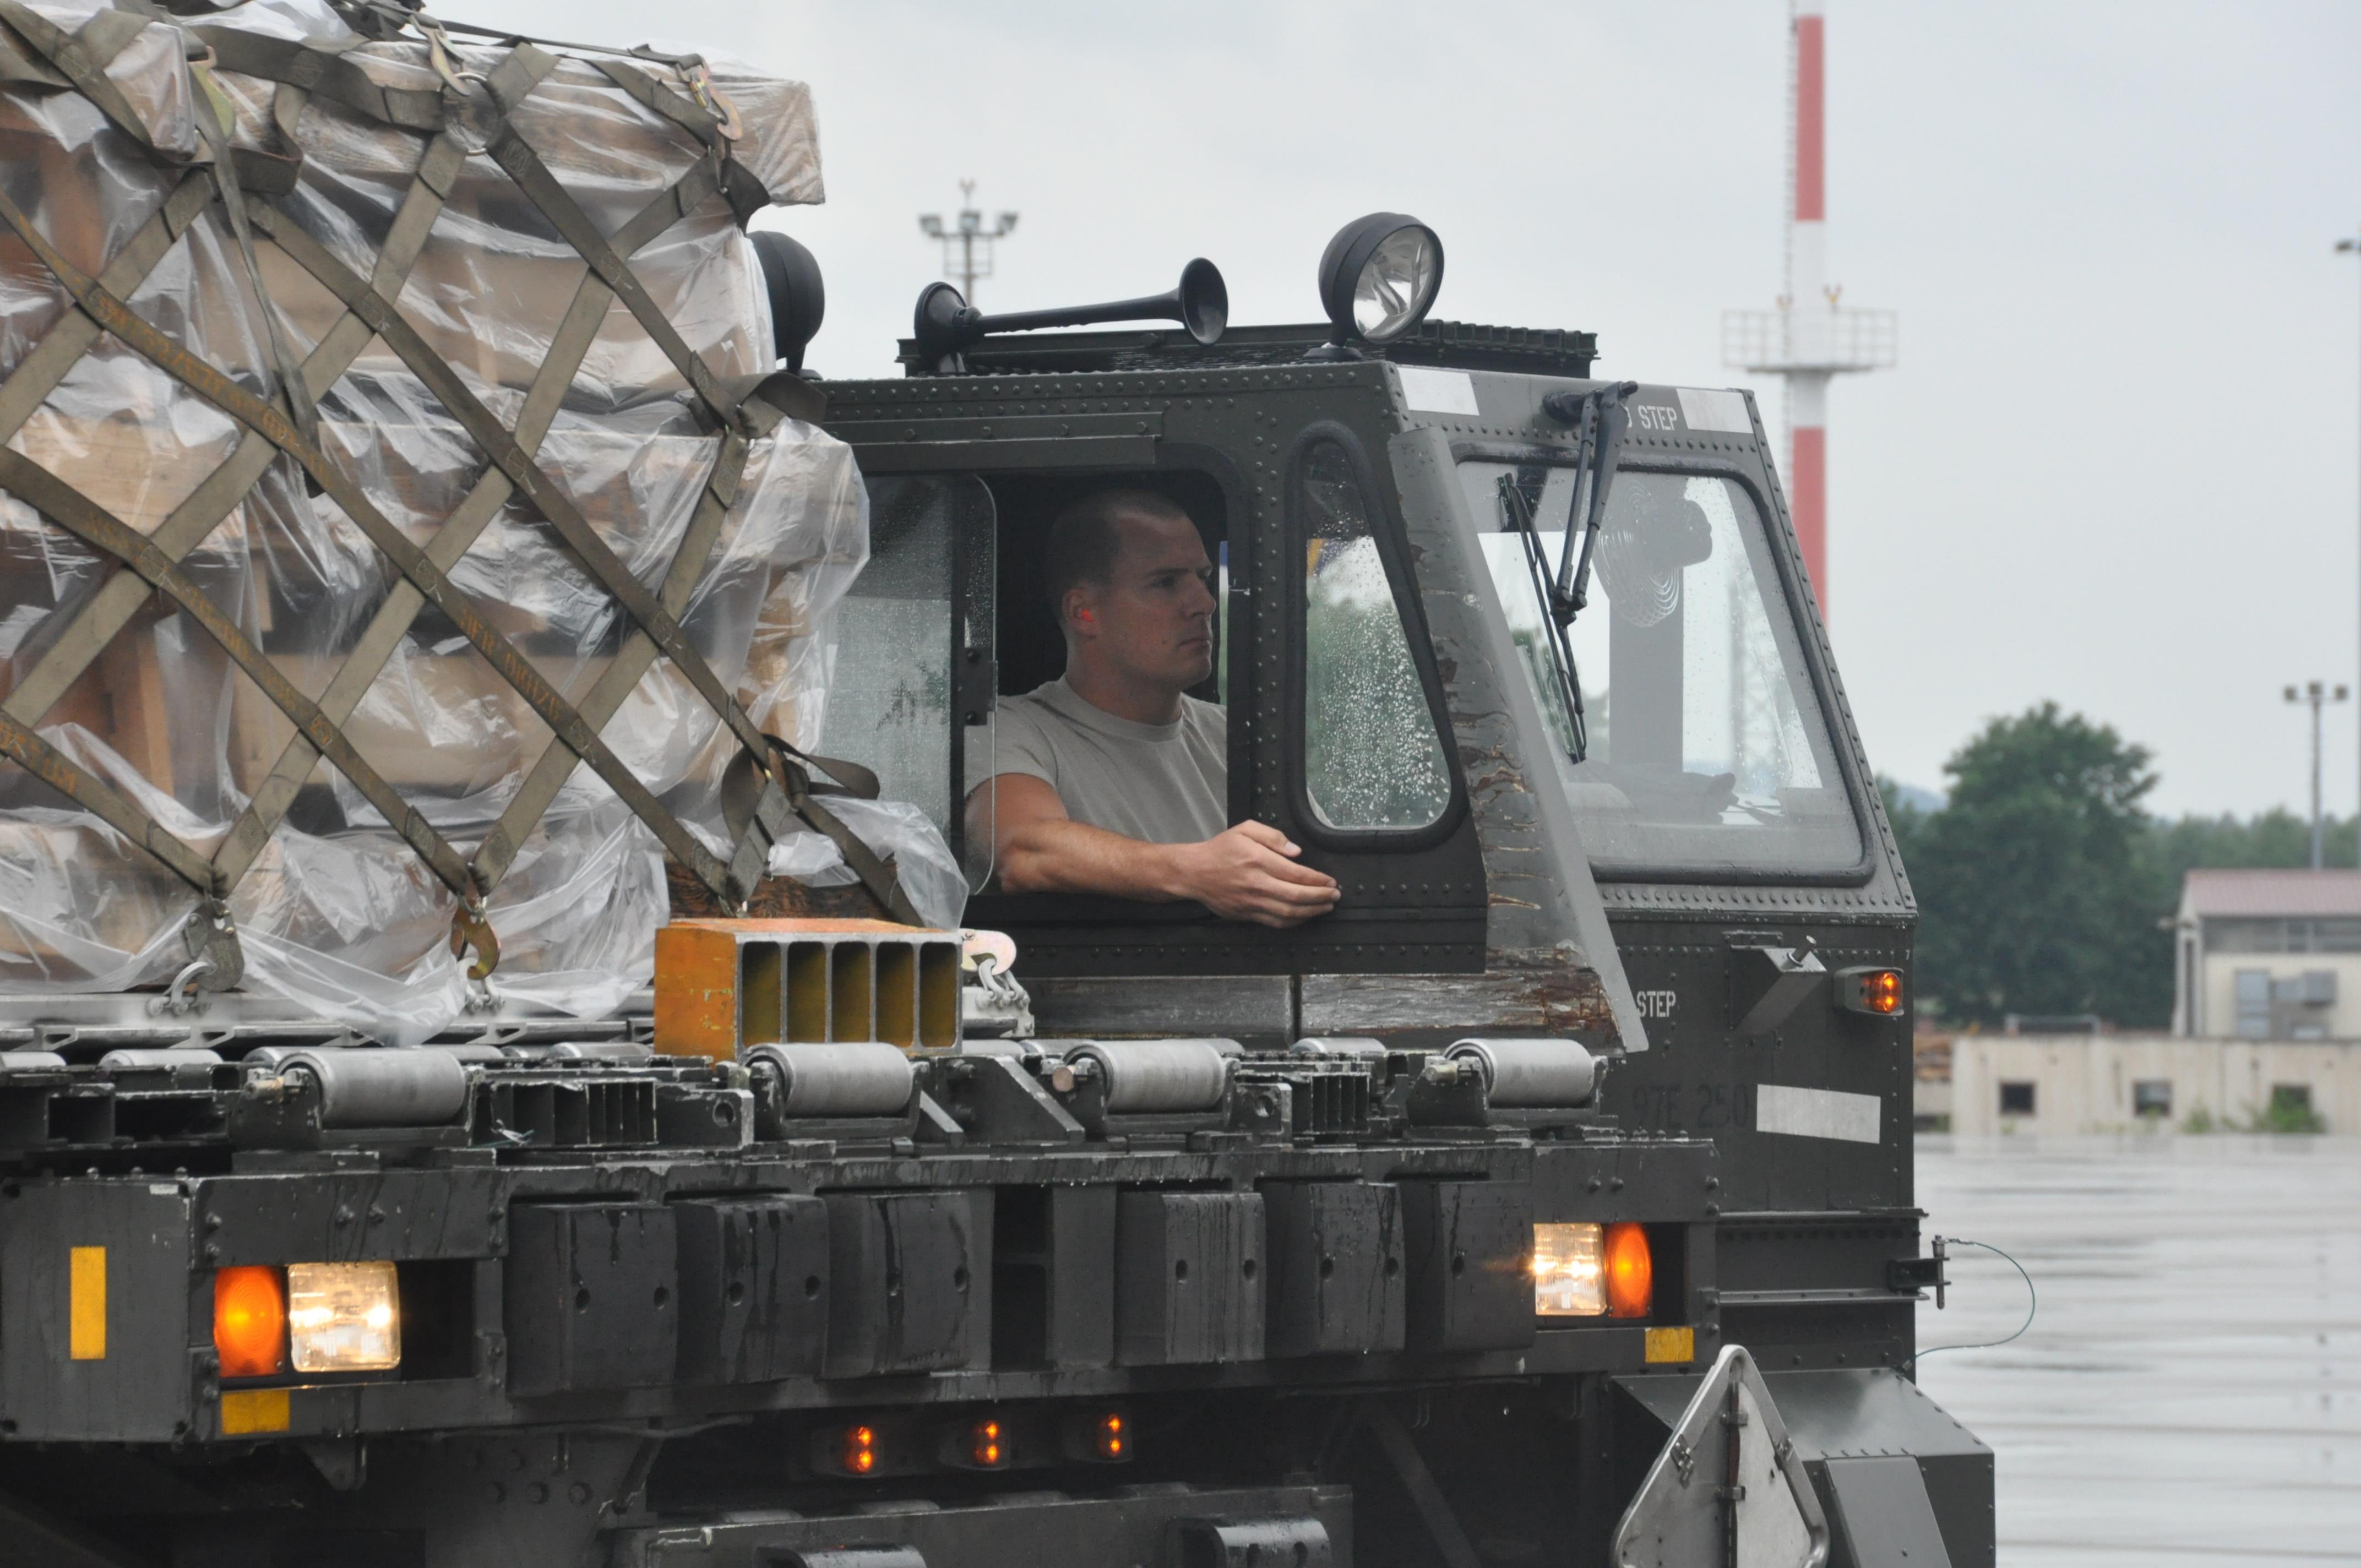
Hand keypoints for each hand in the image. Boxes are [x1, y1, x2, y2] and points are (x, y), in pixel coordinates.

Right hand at [1168, 821, 1340, 927]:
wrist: (1194, 872)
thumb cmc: (1220, 849)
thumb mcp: (1245, 829)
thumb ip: (1273, 836)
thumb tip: (1296, 852)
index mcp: (1258, 860)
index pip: (1297, 874)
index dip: (1318, 880)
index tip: (1330, 881)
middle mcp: (1256, 884)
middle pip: (1297, 896)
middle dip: (1321, 897)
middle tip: (1335, 896)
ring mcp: (1251, 902)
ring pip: (1288, 913)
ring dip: (1311, 912)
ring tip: (1326, 907)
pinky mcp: (1247, 915)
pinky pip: (1275, 922)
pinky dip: (1294, 922)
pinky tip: (1304, 916)